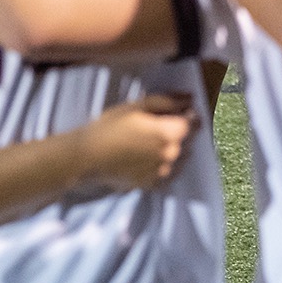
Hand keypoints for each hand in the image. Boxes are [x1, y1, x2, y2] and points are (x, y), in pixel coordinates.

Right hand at [80, 93, 194, 190]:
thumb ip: (168, 101)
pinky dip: (167, 165)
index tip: (176, 113)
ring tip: (151, 142)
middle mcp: (171, 155)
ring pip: (182, 157)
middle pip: (188, 140)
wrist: (87, 158)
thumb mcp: (137, 106)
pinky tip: (150, 157)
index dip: (187, 115)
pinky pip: (171, 173)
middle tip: (157, 127)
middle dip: (180, 132)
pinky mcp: (153, 185)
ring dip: (175, 148)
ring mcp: (163, 173)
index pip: (194, 123)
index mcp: (169, 134)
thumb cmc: (109, 127)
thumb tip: (190, 98)